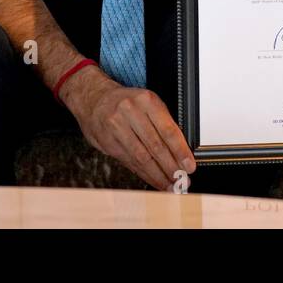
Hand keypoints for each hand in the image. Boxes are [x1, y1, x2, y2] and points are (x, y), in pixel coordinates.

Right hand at [60, 66, 195, 191]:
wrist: (93, 98)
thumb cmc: (126, 102)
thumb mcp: (147, 102)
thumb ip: (162, 122)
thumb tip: (180, 151)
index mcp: (147, 100)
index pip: (168, 130)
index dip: (180, 151)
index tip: (189, 165)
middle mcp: (131, 112)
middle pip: (155, 146)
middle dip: (171, 167)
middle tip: (181, 180)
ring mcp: (117, 127)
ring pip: (142, 157)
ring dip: (157, 174)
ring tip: (169, 184)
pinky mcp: (107, 141)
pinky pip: (129, 161)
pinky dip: (143, 173)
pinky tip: (152, 179)